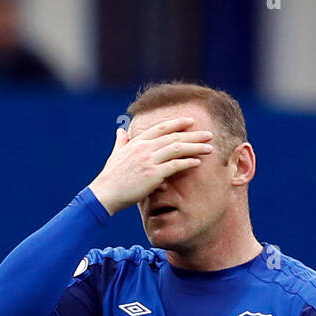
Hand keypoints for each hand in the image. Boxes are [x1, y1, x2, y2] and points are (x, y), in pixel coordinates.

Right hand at [88, 116, 213, 216]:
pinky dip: (188, 162)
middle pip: (174, 137)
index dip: (177, 123)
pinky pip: (175, 165)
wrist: (105, 193)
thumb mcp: (116, 155)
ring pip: (177, 148)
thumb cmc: (110, 177)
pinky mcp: (153, 174)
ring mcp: (149, 160)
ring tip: (209, 147)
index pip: (161, 128)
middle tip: (208, 134)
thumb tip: (120, 131)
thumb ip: (121, 142)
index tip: (191, 122)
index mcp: (137, 142)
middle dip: (193, 135)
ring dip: (195, 147)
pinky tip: (198, 162)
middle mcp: (144, 148)